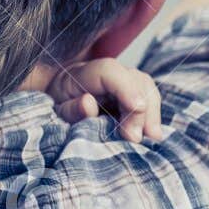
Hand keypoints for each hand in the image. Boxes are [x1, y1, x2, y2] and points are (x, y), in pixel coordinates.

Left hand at [46, 57, 164, 142]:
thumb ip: (71, 109)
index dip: (126, 87)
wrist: (60, 100)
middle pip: (135, 80)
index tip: (137, 108)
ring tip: (150, 138)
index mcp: (83, 74)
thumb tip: (88, 103)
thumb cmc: (58, 106)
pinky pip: (149, 99)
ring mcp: (123, 81)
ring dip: (151, 113)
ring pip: (147, 89)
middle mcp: (108, 73)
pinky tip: (151, 135)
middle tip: (135, 138)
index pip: (109, 71)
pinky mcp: (132, 93)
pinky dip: (151, 117)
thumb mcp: (56, 111)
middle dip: (141, 109)